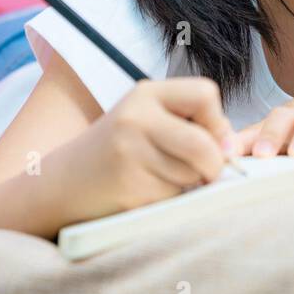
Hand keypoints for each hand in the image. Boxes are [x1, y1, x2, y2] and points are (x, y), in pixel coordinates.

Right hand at [64, 77, 237, 217]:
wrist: (62, 182)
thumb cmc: (119, 149)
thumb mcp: (148, 120)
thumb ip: (192, 124)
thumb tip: (231, 147)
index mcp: (146, 93)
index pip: (206, 94)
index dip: (217, 120)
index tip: (209, 137)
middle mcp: (136, 117)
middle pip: (205, 144)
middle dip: (213, 164)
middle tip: (203, 171)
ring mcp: (129, 153)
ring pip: (192, 175)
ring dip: (188, 184)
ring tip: (161, 177)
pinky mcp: (128, 187)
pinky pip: (173, 197)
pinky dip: (170, 200)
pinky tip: (146, 192)